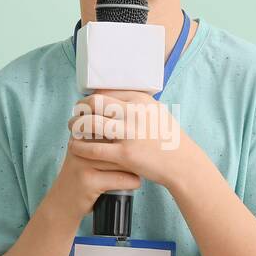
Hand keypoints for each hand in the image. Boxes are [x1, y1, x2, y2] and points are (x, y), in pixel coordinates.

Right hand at [48, 127, 142, 218]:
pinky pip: (121, 178)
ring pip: (123, 161)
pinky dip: (132, 183)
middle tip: (140, 161)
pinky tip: (132, 184)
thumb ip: (101, 139)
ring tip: (137, 173)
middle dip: (134, 154)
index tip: (134, 147)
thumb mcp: (86, 153)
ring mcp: (83, 163)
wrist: (61, 203)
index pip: (113, 126)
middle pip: (120, 143)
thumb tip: (135, 128)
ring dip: (136, 169)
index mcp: (81, 134)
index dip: (127, 137)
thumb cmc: (81, 176)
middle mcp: (80, 145)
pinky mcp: (88, 180)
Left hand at [66, 91, 193, 190]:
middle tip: (75, 116)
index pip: (105, 91)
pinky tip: (76, 148)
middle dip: (79, 108)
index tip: (84, 105)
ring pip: (90, 123)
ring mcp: (129, 133)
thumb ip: (137, 104)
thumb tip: (115, 98)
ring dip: (76, 126)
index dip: (89, 98)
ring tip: (73, 130)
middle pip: (94, 102)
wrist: (183, 164)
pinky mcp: (125, 154)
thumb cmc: (169, 139)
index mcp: (140, 99)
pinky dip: (80, 147)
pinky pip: (94, 149)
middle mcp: (134, 112)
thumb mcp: (156, 112)